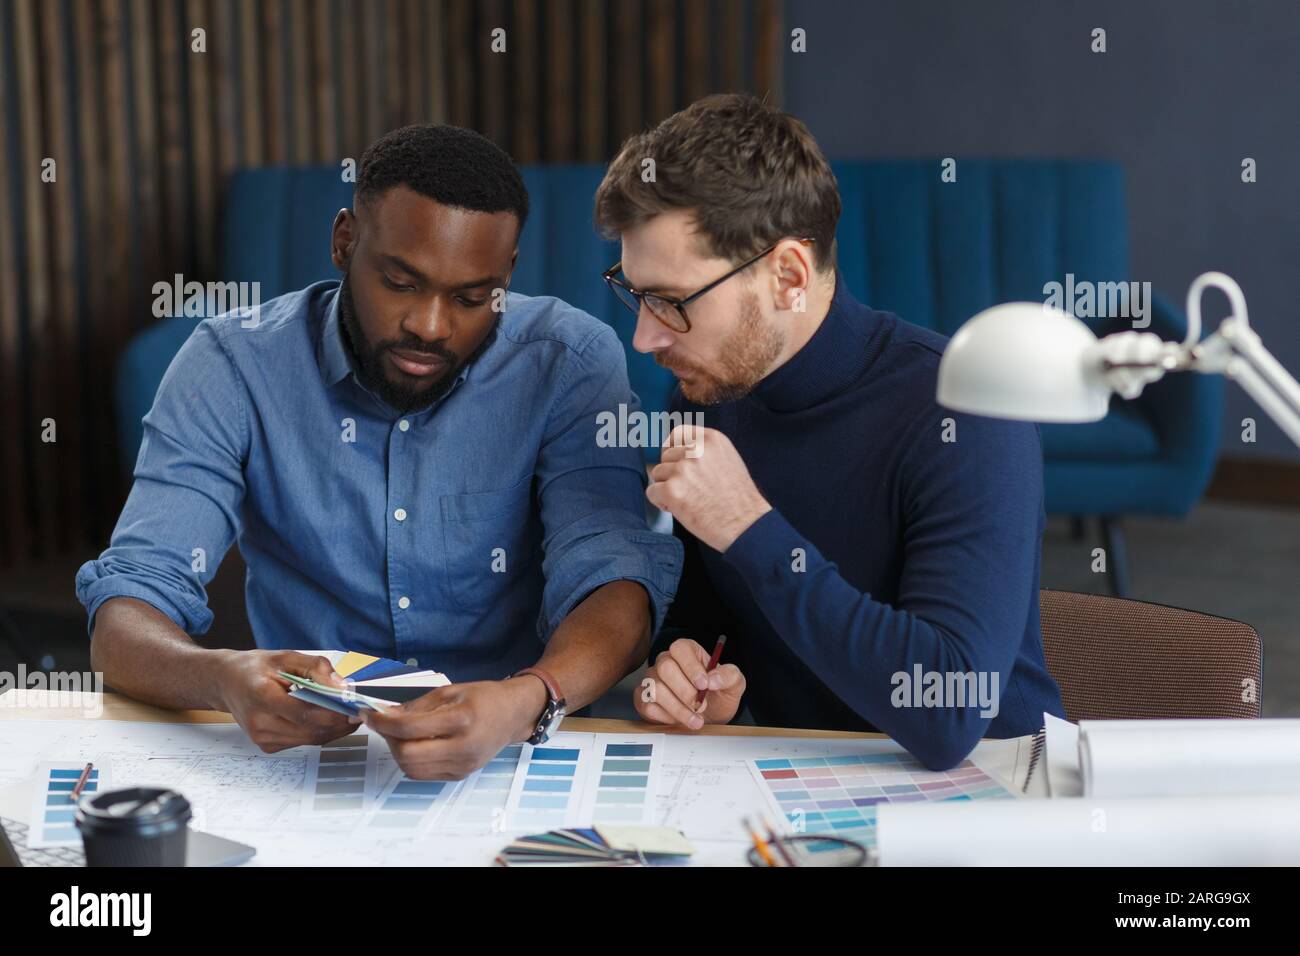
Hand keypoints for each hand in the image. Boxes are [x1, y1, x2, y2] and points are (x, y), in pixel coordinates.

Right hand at [210, 649, 355, 752]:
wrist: (226, 683)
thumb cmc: (255, 668)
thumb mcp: (286, 657)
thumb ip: (317, 669)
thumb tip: (342, 687)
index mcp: (262, 697)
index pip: (304, 713)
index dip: (333, 713)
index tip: (354, 706)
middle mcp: (259, 722)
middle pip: (310, 731)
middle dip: (339, 723)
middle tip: (358, 711)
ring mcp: (262, 737)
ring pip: (309, 739)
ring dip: (332, 729)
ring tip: (347, 714)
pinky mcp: (267, 746)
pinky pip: (301, 742)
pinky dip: (318, 732)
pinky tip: (326, 719)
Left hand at [356, 677, 547, 779]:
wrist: (513, 715)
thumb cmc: (483, 697)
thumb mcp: (450, 691)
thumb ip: (416, 705)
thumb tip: (385, 715)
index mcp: (461, 720)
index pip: (409, 728)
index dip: (383, 722)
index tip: (368, 713)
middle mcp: (463, 747)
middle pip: (407, 755)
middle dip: (387, 739)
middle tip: (382, 724)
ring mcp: (462, 765)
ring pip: (412, 769)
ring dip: (396, 752)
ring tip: (397, 735)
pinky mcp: (460, 775)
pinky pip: (424, 774)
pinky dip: (411, 760)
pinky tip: (414, 744)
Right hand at [634, 638, 744, 728]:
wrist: (709, 717)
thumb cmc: (718, 695)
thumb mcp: (734, 684)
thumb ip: (729, 676)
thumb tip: (713, 679)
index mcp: (687, 651)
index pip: (681, 649)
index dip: (691, 667)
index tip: (704, 685)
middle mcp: (666, 661)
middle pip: (665, 668)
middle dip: (685, 692)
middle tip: (701, 706)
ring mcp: (652, 680)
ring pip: (656, 690)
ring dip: (678, 709)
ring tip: (695, 719)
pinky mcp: (644, 699)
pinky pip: (648, 706)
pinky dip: (666, 717)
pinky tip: (679, 721)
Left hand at [646, 424, 770, 551]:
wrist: (745, 524)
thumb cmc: (739, 499)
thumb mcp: (727, 460)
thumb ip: (704, 452)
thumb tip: (678, 453)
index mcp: (711, 440)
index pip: (678, 433)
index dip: (671, 447)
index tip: (673, 460)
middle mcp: (695, 450)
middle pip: (665, 456)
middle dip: (671, 473)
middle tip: (689, 490)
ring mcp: (683, 469)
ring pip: (657, 473)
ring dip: (667, 488)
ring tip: (689, 500)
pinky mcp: (672, 490)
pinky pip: (652, 492)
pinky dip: (661, 502)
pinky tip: (680, 509)